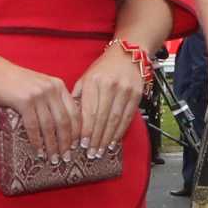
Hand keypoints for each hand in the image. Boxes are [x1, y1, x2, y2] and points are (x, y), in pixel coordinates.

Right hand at [0, 59, 79, 154]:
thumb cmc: (17, 81)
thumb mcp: (41, 85)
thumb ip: (53, 99)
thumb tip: (63, 125)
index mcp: (59, 86)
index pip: (74, 112)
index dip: (77, 132)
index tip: (76, 146)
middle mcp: (51, 90)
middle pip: (64, 121)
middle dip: (66, 142)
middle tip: (66, 157)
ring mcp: (38, 95)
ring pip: (49, 126)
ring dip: (51, 145)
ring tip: (53, 158)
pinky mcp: (24, 101)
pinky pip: (33, 126)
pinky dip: (36, 141)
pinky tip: (38, 150)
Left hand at [67, 42, 147, 160]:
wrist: (127, 54)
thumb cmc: (103, 68)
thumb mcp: (85, 78)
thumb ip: (78, 97)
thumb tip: (70, 121)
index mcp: (94, 82)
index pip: (89, 111)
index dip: (86, 130)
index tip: (82, 144)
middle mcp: (110, 86)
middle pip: (102, 118)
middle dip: (96, 138)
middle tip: (91, 153)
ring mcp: (125, 90)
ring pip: (115, 120)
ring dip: (108, 139)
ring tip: (101, 151)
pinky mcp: (136, 95)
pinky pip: (127, 118)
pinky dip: (120, 132)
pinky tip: (114, 142)